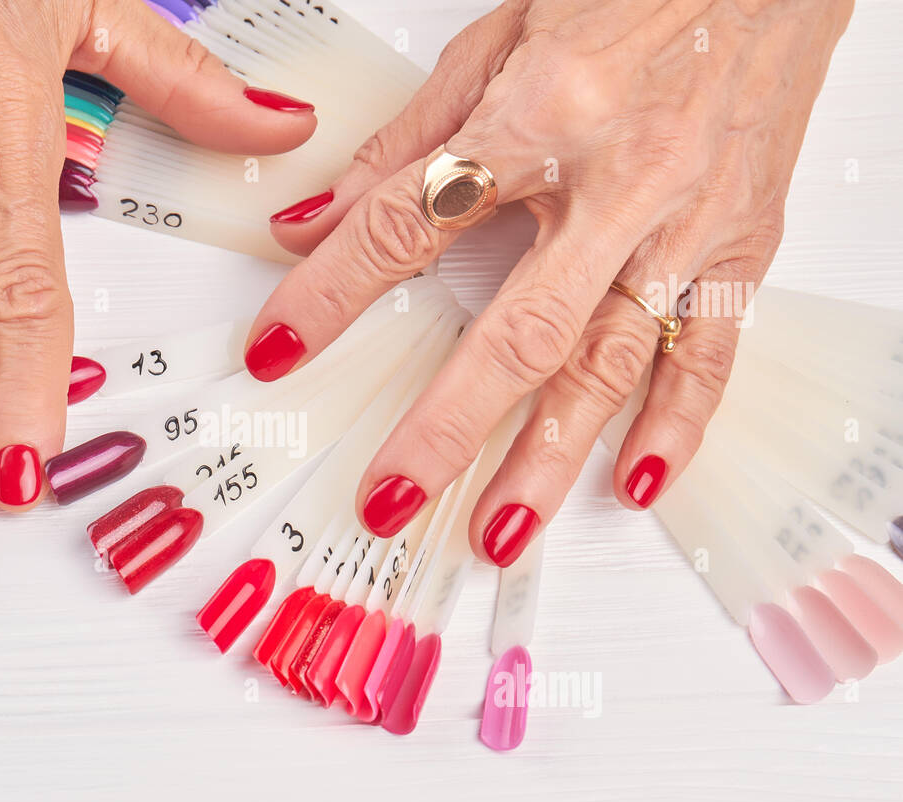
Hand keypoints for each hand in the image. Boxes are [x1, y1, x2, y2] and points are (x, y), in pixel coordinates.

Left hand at [243, 0, 851, 564]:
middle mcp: (621, 177)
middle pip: (518, 326)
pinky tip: (632, 481)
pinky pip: (711, 351)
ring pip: (613, 361)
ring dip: (550, 458)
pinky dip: (675, 424)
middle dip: (448, 424)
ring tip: (498, 529)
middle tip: (391, 496)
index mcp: (545, 111)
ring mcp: (690, 221)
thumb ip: (406, 141)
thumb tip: (316, 217)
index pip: (409, 223)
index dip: (331, 290)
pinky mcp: (746, 242)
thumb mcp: (500, 39)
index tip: (278, 346)